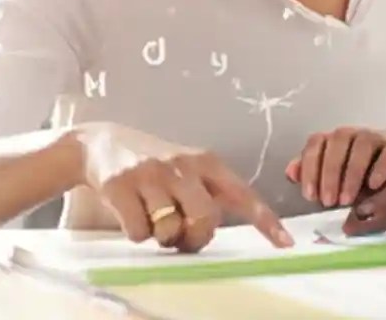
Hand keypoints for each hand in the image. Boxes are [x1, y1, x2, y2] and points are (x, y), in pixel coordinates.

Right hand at [77, 122, 291, 252]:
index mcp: (205, 162)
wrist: (100, 142)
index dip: (265, 220)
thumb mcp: (186, 170)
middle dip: (195, 237)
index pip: (242, 194)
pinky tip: (130, 212)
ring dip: (161, 235)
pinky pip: (139, 232)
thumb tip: (213, 232)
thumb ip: (206, 195)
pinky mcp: (120, 186)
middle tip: (182, 235)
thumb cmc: (153, 167)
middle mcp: (182, 165)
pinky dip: (136, 233)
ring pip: (169, 228)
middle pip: (205, 218)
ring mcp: (151, 174)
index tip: (284, 243)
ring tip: (152, 216)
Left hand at [285, 126, 385, 208]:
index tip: (310, 195)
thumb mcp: (338, 185)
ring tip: (347, 199)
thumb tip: (291, 173)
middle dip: (330, 172)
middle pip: (339, 139)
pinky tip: (373, 185)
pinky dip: (380, 168)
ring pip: (364, 143)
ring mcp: (380, 139)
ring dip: (353, 172)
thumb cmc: (365, 182)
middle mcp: (356, 135)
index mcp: (337, 141)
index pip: (317, 141)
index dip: (310, 166)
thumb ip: (314, 177)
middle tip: (329, 202)